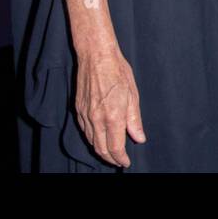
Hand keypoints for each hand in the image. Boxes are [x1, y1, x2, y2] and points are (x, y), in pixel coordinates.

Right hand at [74, 44, 145, 167]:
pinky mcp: (78, 109)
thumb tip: (139, 138)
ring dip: (100, 150)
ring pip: (91, 141)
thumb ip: (135, 120)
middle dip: (110, 158)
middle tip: (119, 161)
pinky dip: (92, 139)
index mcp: (113, 116)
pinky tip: (99, 137)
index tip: (126, 162)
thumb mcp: (133, 94)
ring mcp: (85, 114)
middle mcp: (96, 119)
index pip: (115, 147)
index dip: (121, 159)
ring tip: (111, 152)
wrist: (96, 55)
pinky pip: (84, 130)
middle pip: (101, 149)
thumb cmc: (117, 71)